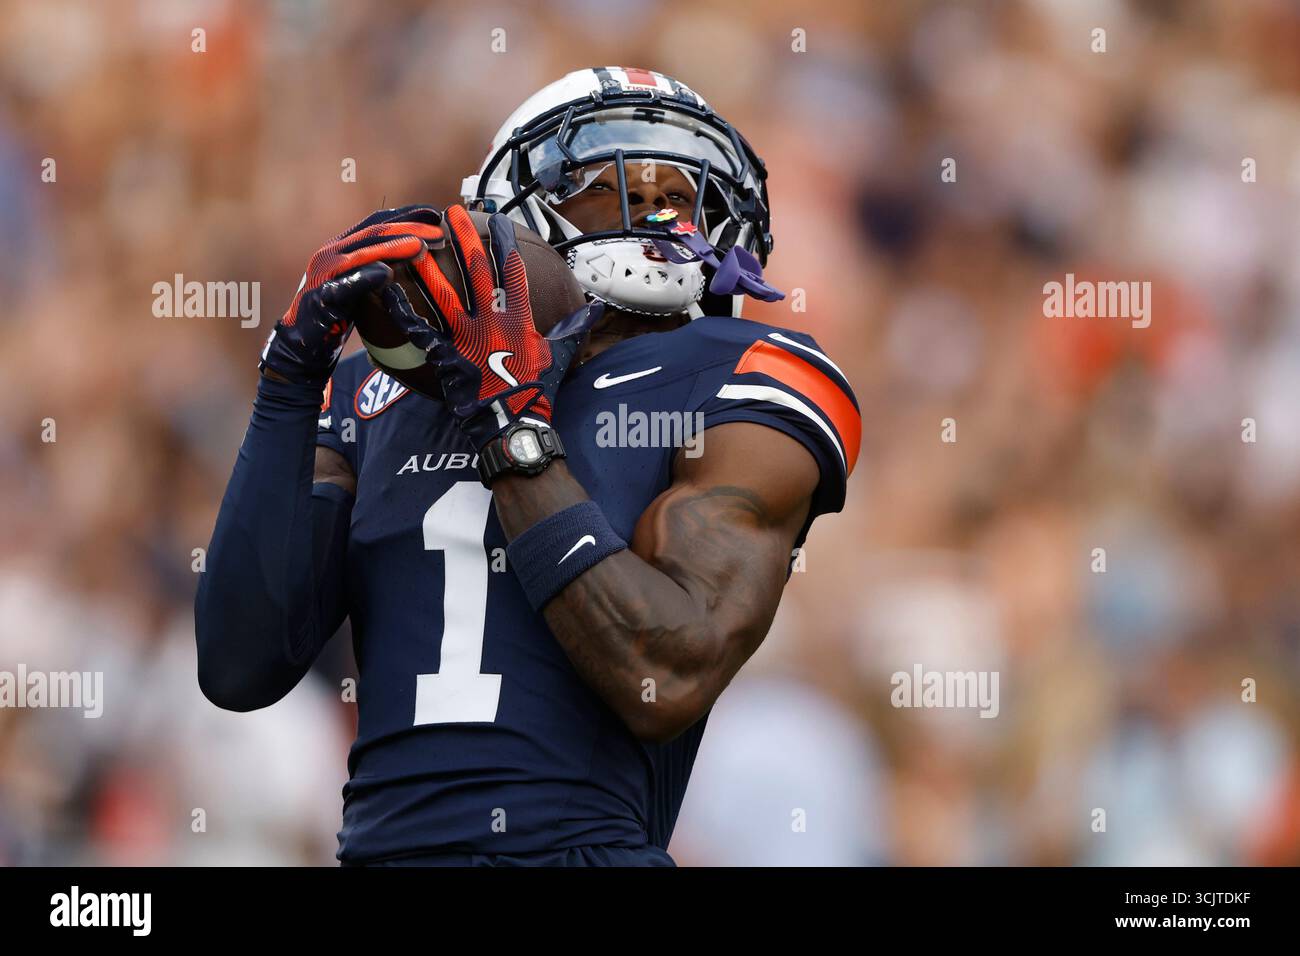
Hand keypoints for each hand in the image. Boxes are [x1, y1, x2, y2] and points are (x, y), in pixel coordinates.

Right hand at [259, 205, 444, 386]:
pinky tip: (386, 272)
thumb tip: (416, 254)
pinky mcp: (321, 295)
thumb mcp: (363, 286)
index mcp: (343, 247)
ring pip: (362, 251)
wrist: (303, 344)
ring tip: (422, 245)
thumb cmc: (338, 315)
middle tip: (439, 231)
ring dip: (394, 246)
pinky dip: (365, 275)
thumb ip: (379, 267)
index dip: (406, 215)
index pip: (377, 223)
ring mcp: (325, 272)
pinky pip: (346, 283)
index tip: (435, 214)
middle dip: (409, 228)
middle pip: (374, 232)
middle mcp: (332, 252)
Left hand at [382, 204, 600, 449]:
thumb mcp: (560, 354)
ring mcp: (466, 338)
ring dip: (428, 266)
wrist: (513, 422)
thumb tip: (596, 310)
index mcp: (519, 318)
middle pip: (476, 271)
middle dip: (465, 239)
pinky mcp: (445, 355)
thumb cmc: (537, 390)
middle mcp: (491, 321)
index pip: (513, 271)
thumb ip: (574, 327)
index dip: (505, 243)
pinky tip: (386, 290)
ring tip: (414, 242)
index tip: (499, 223)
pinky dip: (402, 309)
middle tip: (452, 214)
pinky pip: (418, 328)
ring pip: (442, 293)